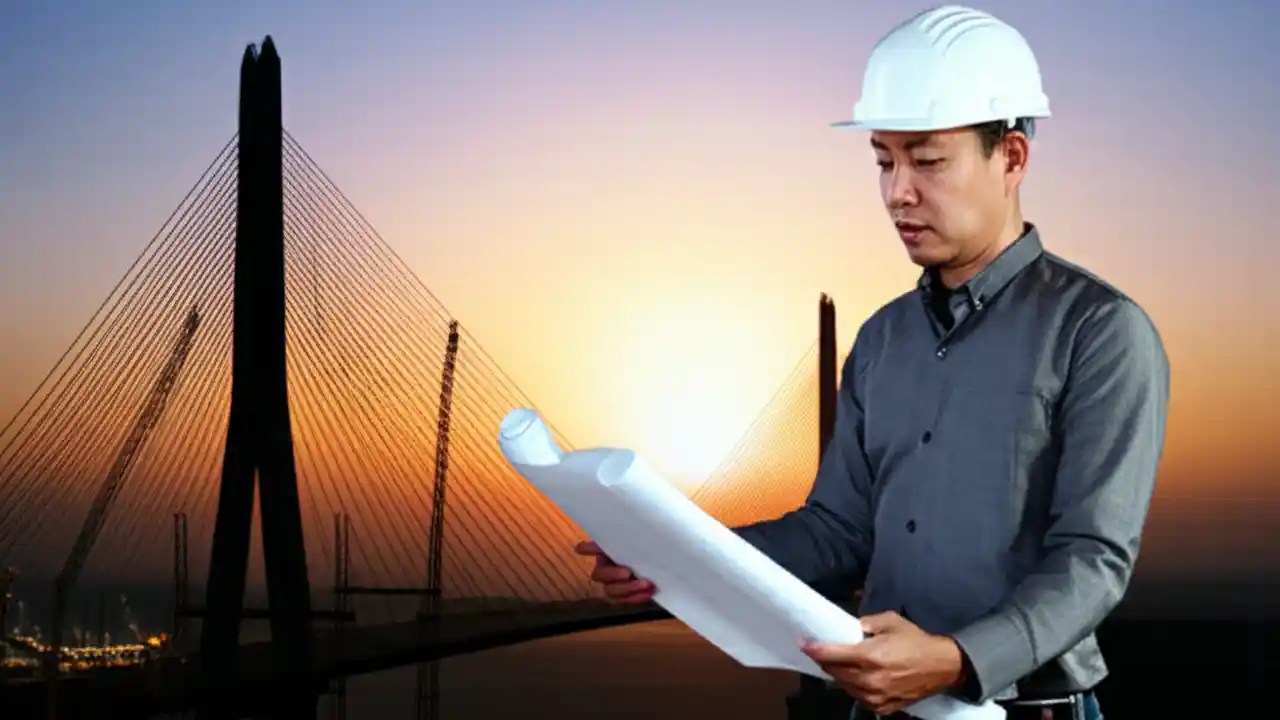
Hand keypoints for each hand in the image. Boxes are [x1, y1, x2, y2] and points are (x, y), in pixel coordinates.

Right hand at [574, 540, 654, 604]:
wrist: (659, 567)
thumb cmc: (645, 552)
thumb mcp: (636, 544)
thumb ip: (624, 539)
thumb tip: (593, 540)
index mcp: (604, 552)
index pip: (590, 548)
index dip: (586, 548)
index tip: (581, 548)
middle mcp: (604, 569)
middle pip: (599, 575)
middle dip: (613, 574)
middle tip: (627, 572)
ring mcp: (613, 585)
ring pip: (612, 591)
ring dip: (629, 588)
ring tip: (645, 584)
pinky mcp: (624, 597)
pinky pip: (626, 600)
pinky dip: (638, 597)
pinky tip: (649, 592)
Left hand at [801, 611, 965, 715]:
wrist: (943, 666)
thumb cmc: (917, 641)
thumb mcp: (891, 621)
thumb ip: (867, 623)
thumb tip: (852, 627)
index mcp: (870, 656)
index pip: (832, 655)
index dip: (814, 649)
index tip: (804, 643)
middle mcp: (869, 679)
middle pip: (835, 672)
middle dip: (824, 661)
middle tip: (820, 651)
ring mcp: (876, 696)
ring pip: (845, 687)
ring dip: (838, 675)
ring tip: (838, 664)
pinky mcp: (884, 707)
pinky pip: (859, 699)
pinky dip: (853, 688)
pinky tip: (856, 679)